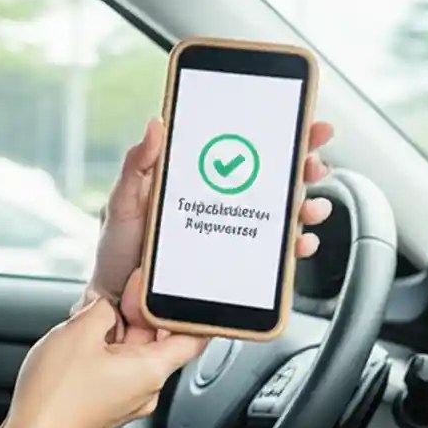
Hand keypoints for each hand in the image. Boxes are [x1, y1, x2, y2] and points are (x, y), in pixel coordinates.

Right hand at [5, 295, 207, 427]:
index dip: (186, 310)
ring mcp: (127, 399)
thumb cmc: (56, 394)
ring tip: (88, 320)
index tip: (171, 291)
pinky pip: (116, 369)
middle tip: (113, 296)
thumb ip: (102, 308)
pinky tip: (81, 341)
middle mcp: (146, 389)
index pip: (194, 338)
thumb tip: (107, 305)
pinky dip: (104, 351)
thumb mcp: (79, 331)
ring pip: (132, 354)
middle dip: (136, 315)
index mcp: (152, 371)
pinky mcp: (108, 404)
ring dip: (115, 332)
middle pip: (157, 341)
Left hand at [76, 119, 334, 324]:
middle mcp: (222, 207)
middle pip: (274, 181)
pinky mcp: (238, 270)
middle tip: (312, 162)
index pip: (244, 151)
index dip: (278, 134)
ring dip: (307, 207)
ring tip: (310, 205)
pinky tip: (299, 243)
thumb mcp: (122, 204)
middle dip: (304, 166)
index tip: (303, 119)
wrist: (115, 308)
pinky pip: (275, 259)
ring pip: (283, 217)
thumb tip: (156, 124)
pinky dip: (295, 249)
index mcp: (198, 184)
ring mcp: (232, 238)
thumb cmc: (116, 254)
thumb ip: (137, 166)